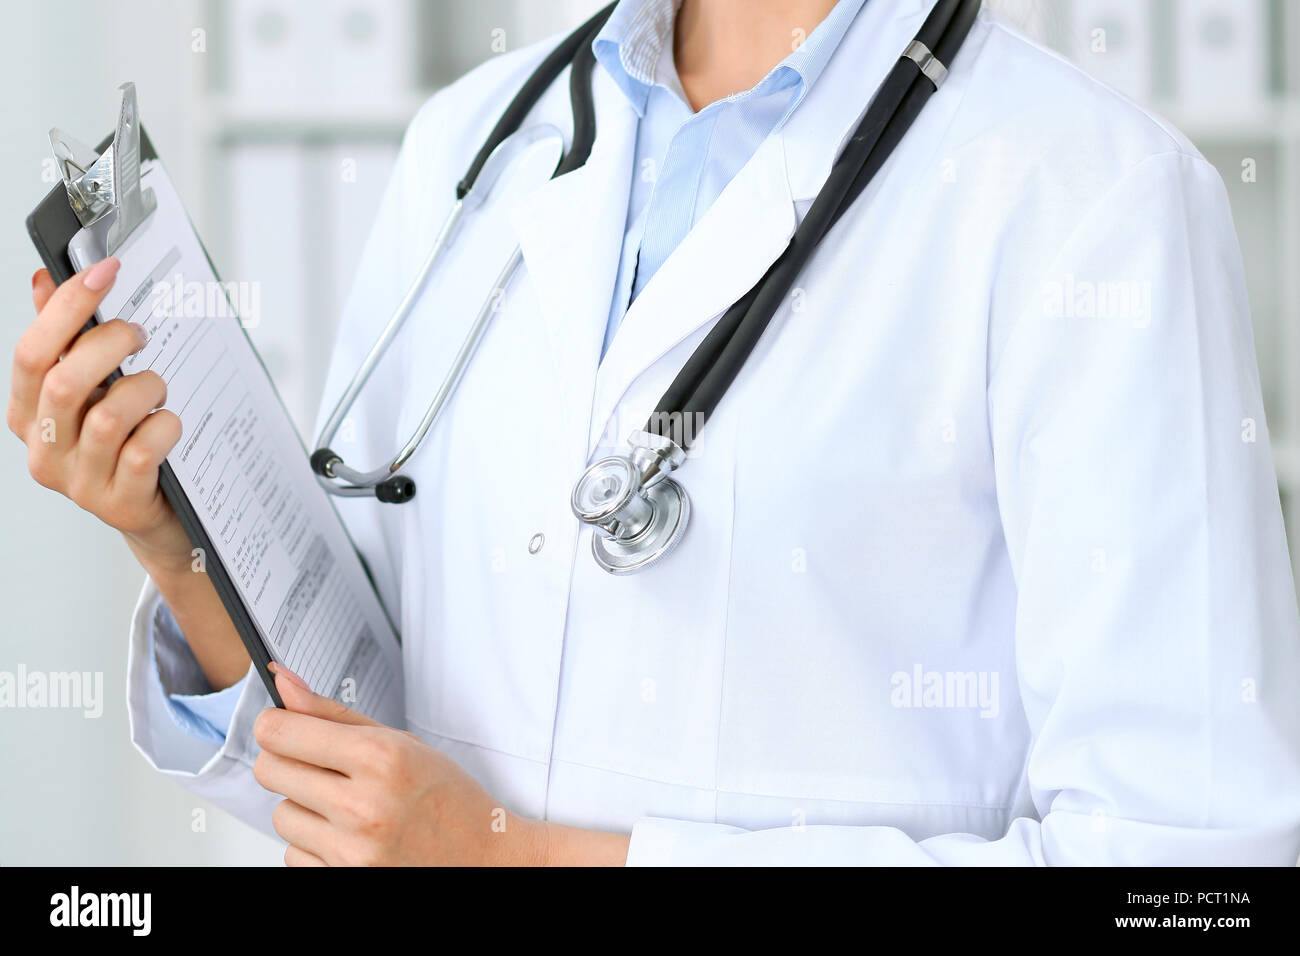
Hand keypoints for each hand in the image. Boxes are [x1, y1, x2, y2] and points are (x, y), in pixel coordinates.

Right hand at [9, 262, 190, 570]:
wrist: (160, 517)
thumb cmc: (126, 445)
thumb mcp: (94, 392)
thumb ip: (67, 340)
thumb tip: (45, 280)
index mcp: (28, 415)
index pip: (31, 352)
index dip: (66, 306)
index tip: (104, 270)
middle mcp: (45, 450)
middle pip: (64, 382)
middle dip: (110, 343)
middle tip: (140, 334)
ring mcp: (80, 482)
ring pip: (108, 417)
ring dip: (145, 389)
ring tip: (158, 388)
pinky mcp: (121, 502)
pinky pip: (145, 450)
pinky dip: (166, 426)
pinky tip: (170, 424)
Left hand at [253, 668, 629, 865]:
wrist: (483, 858)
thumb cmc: (448, 799)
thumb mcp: (401, 742)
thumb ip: (334, 714)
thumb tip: (283, 681)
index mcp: (380, 758)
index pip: (281, 732)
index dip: (277, 724)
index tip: (285, 725)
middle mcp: (362, 806)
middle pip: (270, 770)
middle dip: (288, 763)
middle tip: (322, 765)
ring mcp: (351, 850)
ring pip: (280, 816)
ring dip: (305, 808)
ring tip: (348, 807)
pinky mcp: (342, 880)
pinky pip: (293, 855)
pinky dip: (315, 844)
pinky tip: (352, 837)